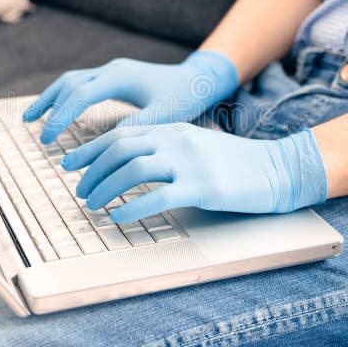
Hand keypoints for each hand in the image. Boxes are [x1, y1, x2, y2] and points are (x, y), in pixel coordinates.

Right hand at [22, 51, 237, 143]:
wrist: (198, 80)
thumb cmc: (184, 98)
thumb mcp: (163, 116)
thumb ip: (137, 127)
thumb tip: (109, 143)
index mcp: (120, 76)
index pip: (80, 95)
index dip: (61, 116)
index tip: (48, 138)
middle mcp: (112, 69)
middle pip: (69, 83)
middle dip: (48, 105)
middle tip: (33, 129)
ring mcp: (112, 70)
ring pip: (71, 80)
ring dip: (51, 98)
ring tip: (31, 118)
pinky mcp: (114, 76)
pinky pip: (81, 84)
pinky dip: (65, 97)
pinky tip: (58, 112)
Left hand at [61, 123, 327, 222]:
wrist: (276, 169)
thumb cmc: (235, 162)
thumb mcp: (196, 145)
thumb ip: (165, 147)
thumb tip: (130, 162)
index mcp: (173, 129)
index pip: (121, 134)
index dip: (90, 149)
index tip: (71, 164)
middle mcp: (176, 141)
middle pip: (120, 148)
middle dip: (92, 170)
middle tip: (79, 189)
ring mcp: (189, 163)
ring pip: (133, 170)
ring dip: (106, 188)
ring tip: (93, 205)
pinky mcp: (203, 187)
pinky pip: (158, 196)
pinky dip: (132, 207)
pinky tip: (118, 217)